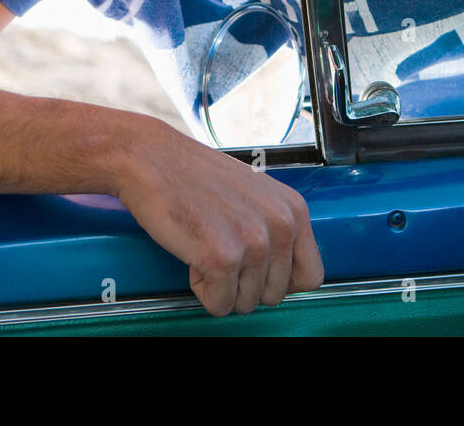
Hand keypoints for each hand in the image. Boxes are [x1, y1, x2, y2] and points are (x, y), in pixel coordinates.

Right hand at [113, 117, 323, 315]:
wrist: (153, 159)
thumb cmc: (197, 177)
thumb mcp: (256, 196)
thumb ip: (277, 229)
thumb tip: (285, 274)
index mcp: (294, 210)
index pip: (310, 276)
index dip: (280, 281)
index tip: (257, 271)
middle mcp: (281, 226)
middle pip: (276, 295)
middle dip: (245, 285)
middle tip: (220, 253)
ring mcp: (253, 243)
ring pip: (246, 303)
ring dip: (221, 286)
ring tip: (205, 248)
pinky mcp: (222, 258)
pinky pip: (219, 304)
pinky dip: (202, 290)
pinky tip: (193, 256)